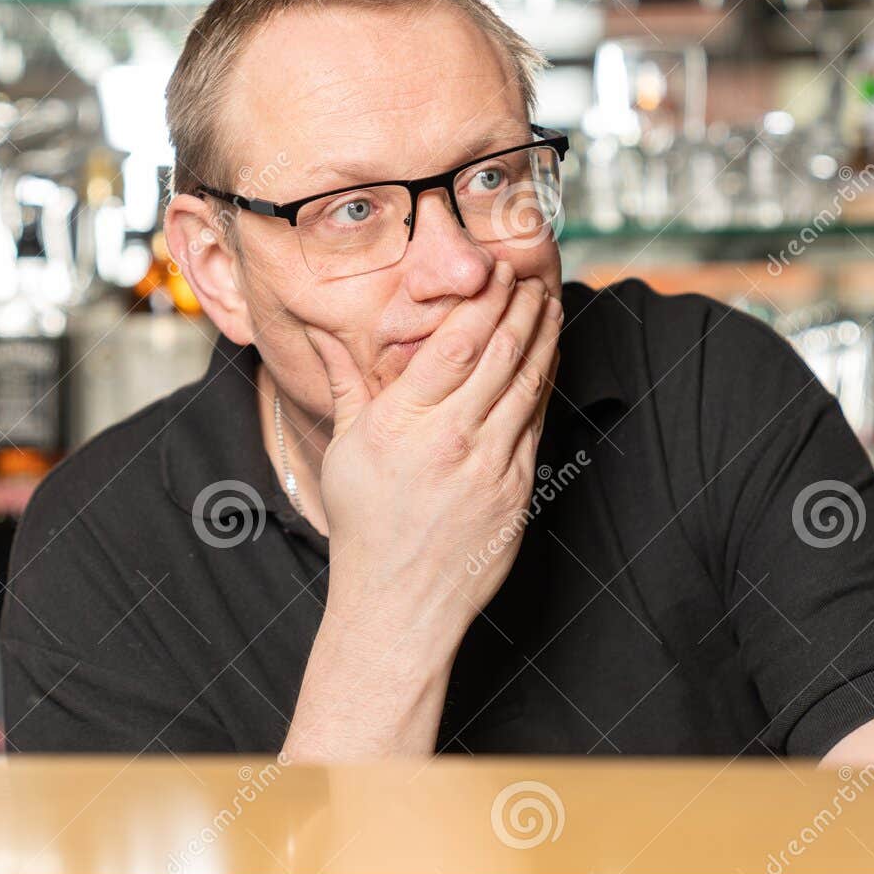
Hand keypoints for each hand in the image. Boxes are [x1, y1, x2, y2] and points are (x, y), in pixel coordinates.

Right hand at [283, 261, 559, 757]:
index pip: (453, 345)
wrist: (398, 601)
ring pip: (527, 385)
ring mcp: (489, 467)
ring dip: (543, 338)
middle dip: (519, 307)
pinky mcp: (516, 491)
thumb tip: (324, 333)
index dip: (482, 301)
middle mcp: (450, 441)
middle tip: (529, 273)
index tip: (494, 272)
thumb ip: (346, 385)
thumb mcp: (345, 450)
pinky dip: (546, 384)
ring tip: (547, 303)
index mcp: (402, 425)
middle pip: (498, 355)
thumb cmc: (366, 525)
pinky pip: (536, 423)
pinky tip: (548, 359)